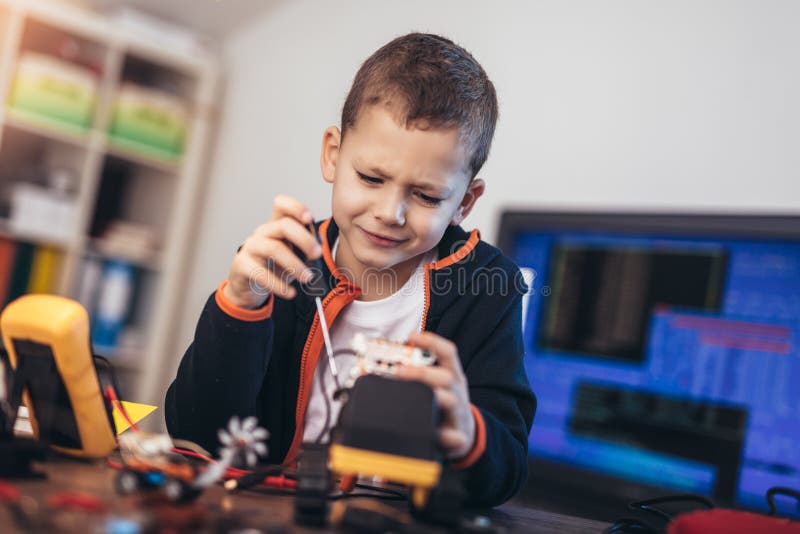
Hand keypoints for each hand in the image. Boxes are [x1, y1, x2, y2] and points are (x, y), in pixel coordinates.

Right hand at [223, 195, 321, 308]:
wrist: (250, 287)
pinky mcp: (242, 265)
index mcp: (276, 225)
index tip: (309, 219)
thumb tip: (320, 250)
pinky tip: (290, 292)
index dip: (296, 207)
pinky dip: (279, 285)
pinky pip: (260, 273)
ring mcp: (251, 247)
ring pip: (274, 248)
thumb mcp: (292, 255)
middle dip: (304, 239)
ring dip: (295, 264)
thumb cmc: (275, 267)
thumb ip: (305, 249)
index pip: (282, 205)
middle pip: (284, 225)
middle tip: (317, 254)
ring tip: (308, 278)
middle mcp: (263, 232)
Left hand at [395, 332, 475, 459]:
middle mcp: (457, 390)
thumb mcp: (434, 383)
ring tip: (411, 397)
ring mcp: (459, 411)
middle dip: (421, 372)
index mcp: (451, 374)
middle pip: (445, 376)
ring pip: (451, 401)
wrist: (465, 431)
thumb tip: (368, 367)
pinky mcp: (459, 435)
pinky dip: (446, 435)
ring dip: (432, 396)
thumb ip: (409, 372)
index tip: (412, 337)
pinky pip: (455, 436)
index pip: (448, 351)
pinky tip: (436, 434)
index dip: (431, 341)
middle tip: (398, 371)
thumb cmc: (442, 402)